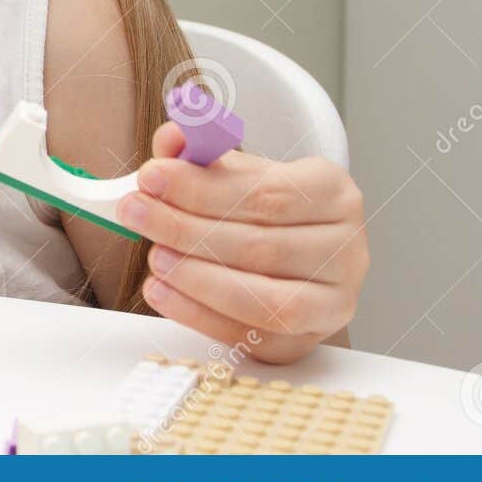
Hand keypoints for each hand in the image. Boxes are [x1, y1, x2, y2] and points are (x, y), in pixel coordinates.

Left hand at [117, 123, 368, 363]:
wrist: (288, 244)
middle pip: (261, 246)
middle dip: (186, 230)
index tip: (150, 177)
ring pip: (264, 299)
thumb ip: (197, 152)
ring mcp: (333, 302)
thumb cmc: (258, 205)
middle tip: (135, 212)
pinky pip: (251, 335)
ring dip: (196, 278)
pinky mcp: (305, 342)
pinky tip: (162, 291)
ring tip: (152, 256)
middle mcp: (346, 250)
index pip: (267, 195)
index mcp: (333, 193)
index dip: (202, 189)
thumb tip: (171, 139)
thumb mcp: (230, 168)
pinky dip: (199, 315)